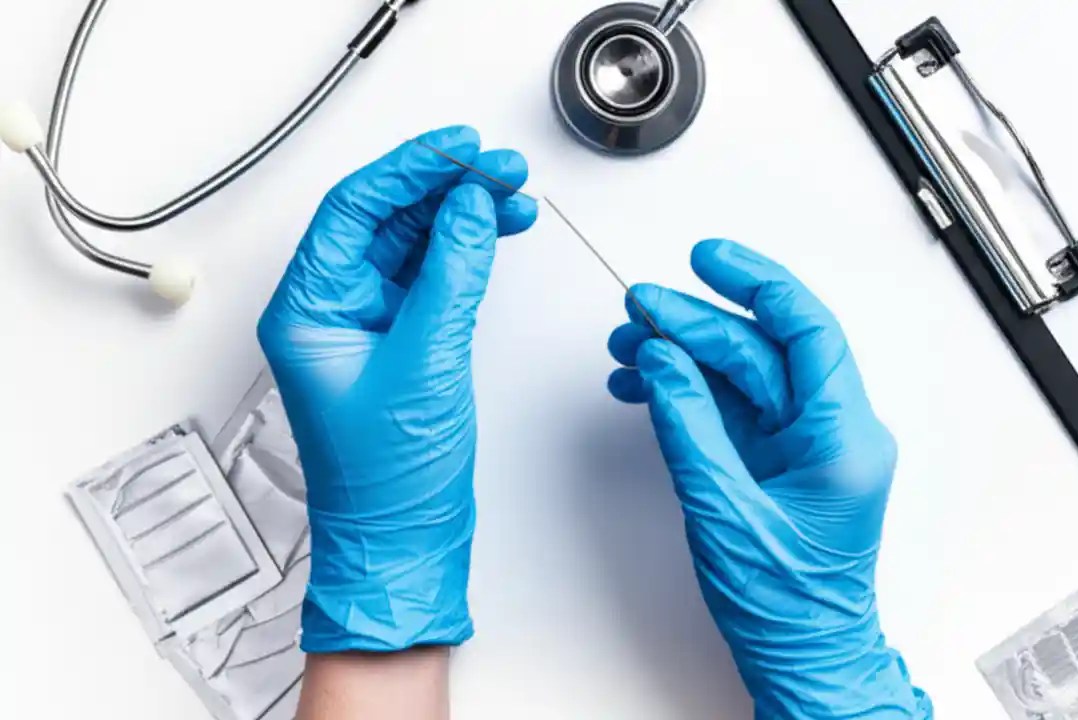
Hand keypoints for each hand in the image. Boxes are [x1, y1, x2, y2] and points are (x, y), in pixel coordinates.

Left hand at [258, 126, 536, 652]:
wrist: (404, 542)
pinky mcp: (406, 340)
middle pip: (386, 219)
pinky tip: (500, 231)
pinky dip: (470, 252)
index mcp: (309, 309)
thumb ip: (450, 278)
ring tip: (513, 193)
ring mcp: (371, 324)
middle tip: (499, 168)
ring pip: (415, 243)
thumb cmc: (388, 478)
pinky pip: (435, 276)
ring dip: (464, 214)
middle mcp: (333, 309)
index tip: (458, 150)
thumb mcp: (424, 366)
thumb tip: (469, 210)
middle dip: (445, 186)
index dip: (408, 170)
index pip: (354, 211)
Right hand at [607, 240, 931, 718]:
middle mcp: (832, 434)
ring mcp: (804, 448)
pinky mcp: (778, 463)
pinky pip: (733, 409)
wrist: (801, 660)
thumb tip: (662, 360)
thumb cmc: (786, 607)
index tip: (708, 259)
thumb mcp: (725, 511)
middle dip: (696, 324)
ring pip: (743, 376)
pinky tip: (646, 387)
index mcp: (844, 440)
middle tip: (637, 310)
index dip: (757, 284)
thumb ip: (690, 427)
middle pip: (762, 351)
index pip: (807, 331)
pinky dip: (688, 394)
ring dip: (684, 357)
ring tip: (627, 349)